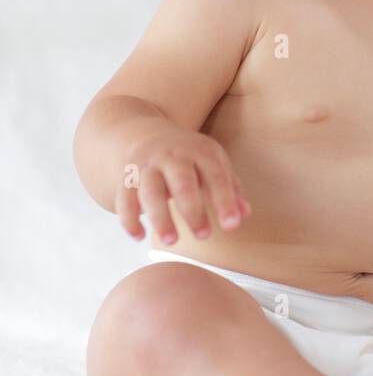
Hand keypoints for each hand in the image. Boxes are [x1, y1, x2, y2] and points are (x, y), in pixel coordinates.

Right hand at [116, 125, 250, 244]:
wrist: (147, 134)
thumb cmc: (188, 156)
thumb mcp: (212, 162)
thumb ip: (230, 188)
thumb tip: (244, 214)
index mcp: (199, 151)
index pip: (215, 176)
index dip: (224, 201)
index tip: (231, 226)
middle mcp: (172, 156)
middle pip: (182, 182)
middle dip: (193, 210)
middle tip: (204, 235)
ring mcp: (147, 166)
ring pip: (151, 192)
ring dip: (160, 218)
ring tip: (171, 241)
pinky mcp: (126, 178)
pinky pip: (125, 199)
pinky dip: (130, 219)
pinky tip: (139, 236)